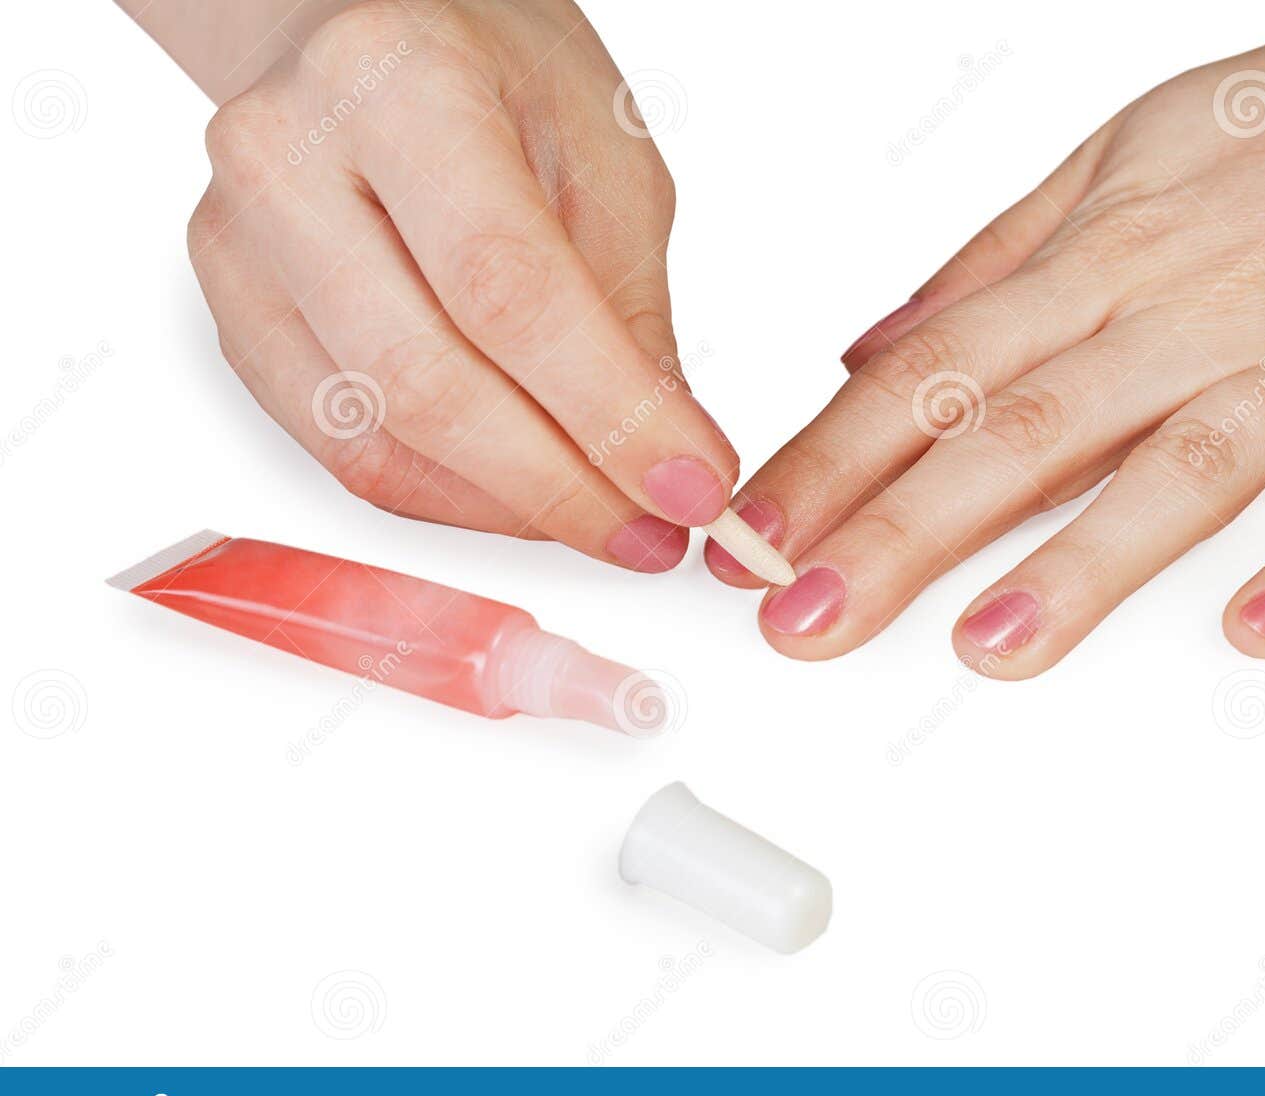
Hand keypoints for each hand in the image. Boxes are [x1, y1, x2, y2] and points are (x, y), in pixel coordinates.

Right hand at [185, 0, 734, 570]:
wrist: (376, 31)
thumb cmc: (498, 75)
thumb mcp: (607, 159)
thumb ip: (630, 312)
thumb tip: (665, 465)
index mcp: (400, 84)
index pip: (507, 290)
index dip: (609, 413)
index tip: (694, 487)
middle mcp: (288, 158)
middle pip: (427, 384)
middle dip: (562, 487)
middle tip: (656, 536)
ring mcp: (237, 243)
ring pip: (375, 440)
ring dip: (509, 509)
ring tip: (607, 520)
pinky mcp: (232, 314)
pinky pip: (344, 449)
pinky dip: (450, 496)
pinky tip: (525, 494)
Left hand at [709, 0, 1264, 675]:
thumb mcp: (1118, 161)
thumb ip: (991, 265)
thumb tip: (867, 351)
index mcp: (1109, 258)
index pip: (939, 374)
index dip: (833, 460)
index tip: (751, 538)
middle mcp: (1194, 310)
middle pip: (1023, 431)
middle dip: (900, 533)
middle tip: (806, 620)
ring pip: (1180, 469)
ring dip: (1079, 564)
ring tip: (987, 645)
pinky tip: (1259, 628)